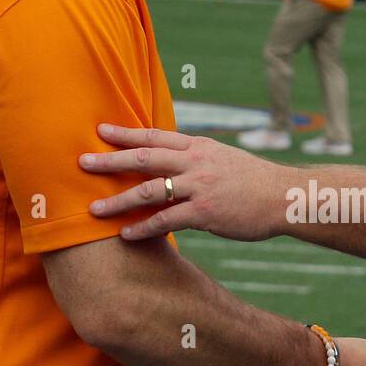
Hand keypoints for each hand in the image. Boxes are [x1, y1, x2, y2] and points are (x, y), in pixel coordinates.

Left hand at [80, 126, 285, 239]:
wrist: (283, 197)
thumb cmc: (253, 180)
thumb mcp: (223, 157)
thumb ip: (195, 157)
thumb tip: (171, 158)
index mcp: (198, 146)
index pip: (155, 136)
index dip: (125, 133)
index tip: (100, 130)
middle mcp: (195, 162)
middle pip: (144, 157)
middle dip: (110, 160)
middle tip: (81, 163)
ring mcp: (199, 187)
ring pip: (149, 190)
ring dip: (118, 200)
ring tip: (93, 210)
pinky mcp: (205, 213)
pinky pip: (166, 220)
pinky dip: (143, 228)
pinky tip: (126, 235)